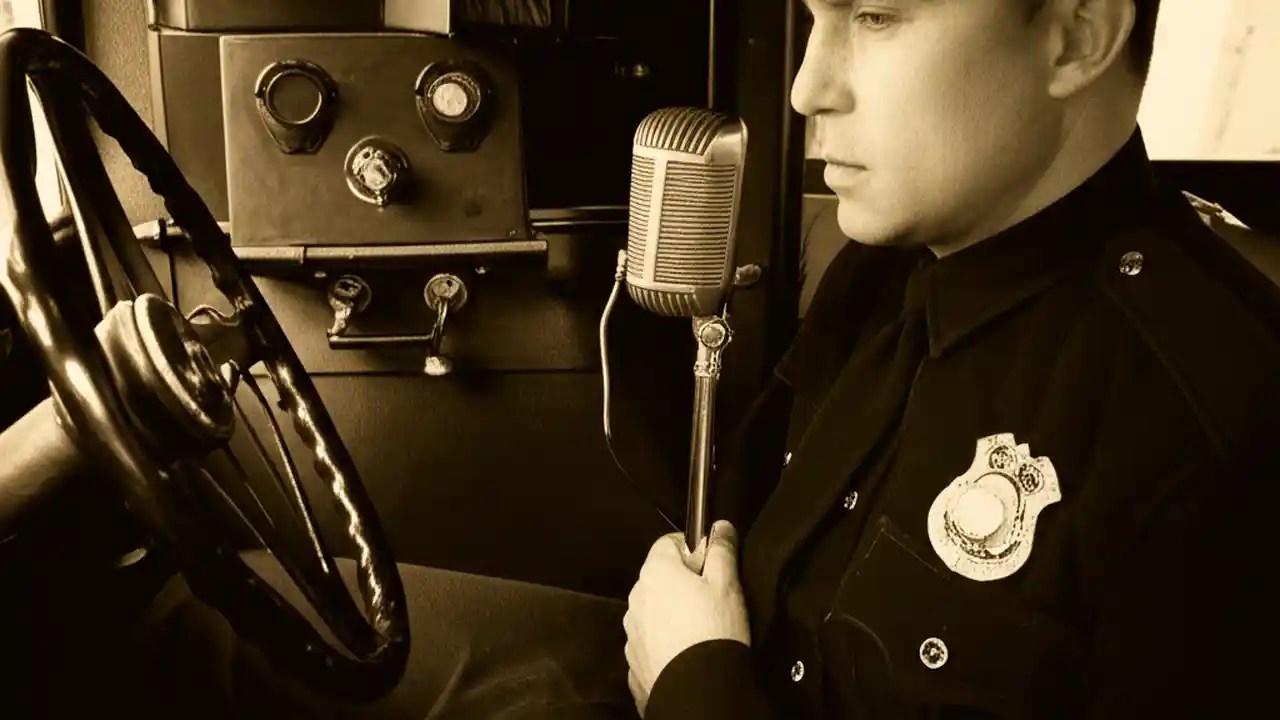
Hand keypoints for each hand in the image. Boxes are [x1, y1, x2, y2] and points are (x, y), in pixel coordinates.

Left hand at [623, 520, 749, 716]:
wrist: (699, 687)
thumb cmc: (714, 631)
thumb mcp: (727, 583)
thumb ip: (722, 550)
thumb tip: (720, 527)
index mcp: (656, 571)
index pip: (669, 542)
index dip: (693, 550)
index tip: (710, 564)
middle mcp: (637, 597)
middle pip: (660, 576)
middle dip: (683, 582)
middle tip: (711, 598)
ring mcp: (632, 630)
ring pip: (655, 609)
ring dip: (673, 612)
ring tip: (701, 628)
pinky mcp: (635, 658)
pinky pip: (651, 639)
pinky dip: (666, 640)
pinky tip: (687, 650)